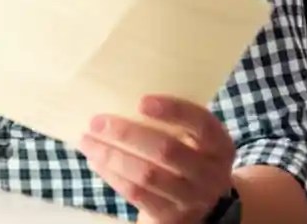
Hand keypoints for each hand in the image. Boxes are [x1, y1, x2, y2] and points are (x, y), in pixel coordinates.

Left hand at [78, 96, 235, 223]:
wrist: (204, 209)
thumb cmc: (188, 159)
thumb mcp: (193, 141)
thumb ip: (172, 123)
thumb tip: (121, 94)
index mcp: (219, 146)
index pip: (201, 124)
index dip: (173, 111)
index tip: (141, 101)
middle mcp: (210, 174)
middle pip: (167, 151)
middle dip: (126, 133)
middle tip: (96, 121)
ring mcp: (191, 199)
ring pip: (146, 175)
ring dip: (111, 156)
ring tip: (87, 141)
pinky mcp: (171, 217)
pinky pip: (136, 194)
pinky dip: (112, 175)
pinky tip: (96, 161)